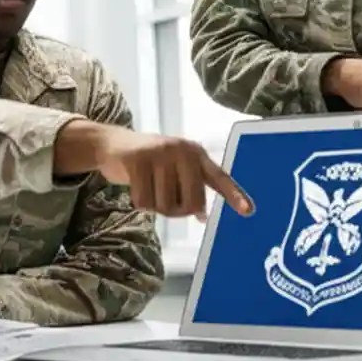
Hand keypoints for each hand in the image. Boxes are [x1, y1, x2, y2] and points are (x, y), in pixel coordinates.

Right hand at [54, 120, 253, 218]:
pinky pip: (144, 201)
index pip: (219, 177)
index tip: (249, 211)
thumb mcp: (175, 168)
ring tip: (148, 188)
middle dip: (177, 211)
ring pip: (165, 206)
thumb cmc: (150, 162)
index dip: (234, 194)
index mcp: (196, 154)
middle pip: (190, 203)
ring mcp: (159, 153)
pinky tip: (136, 188)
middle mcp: (182, 150)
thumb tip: (203, 216)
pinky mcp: (137, 160)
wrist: (113, 144)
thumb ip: (191, 188)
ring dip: (155, 207)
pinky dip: (139, 202)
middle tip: (165, 201)